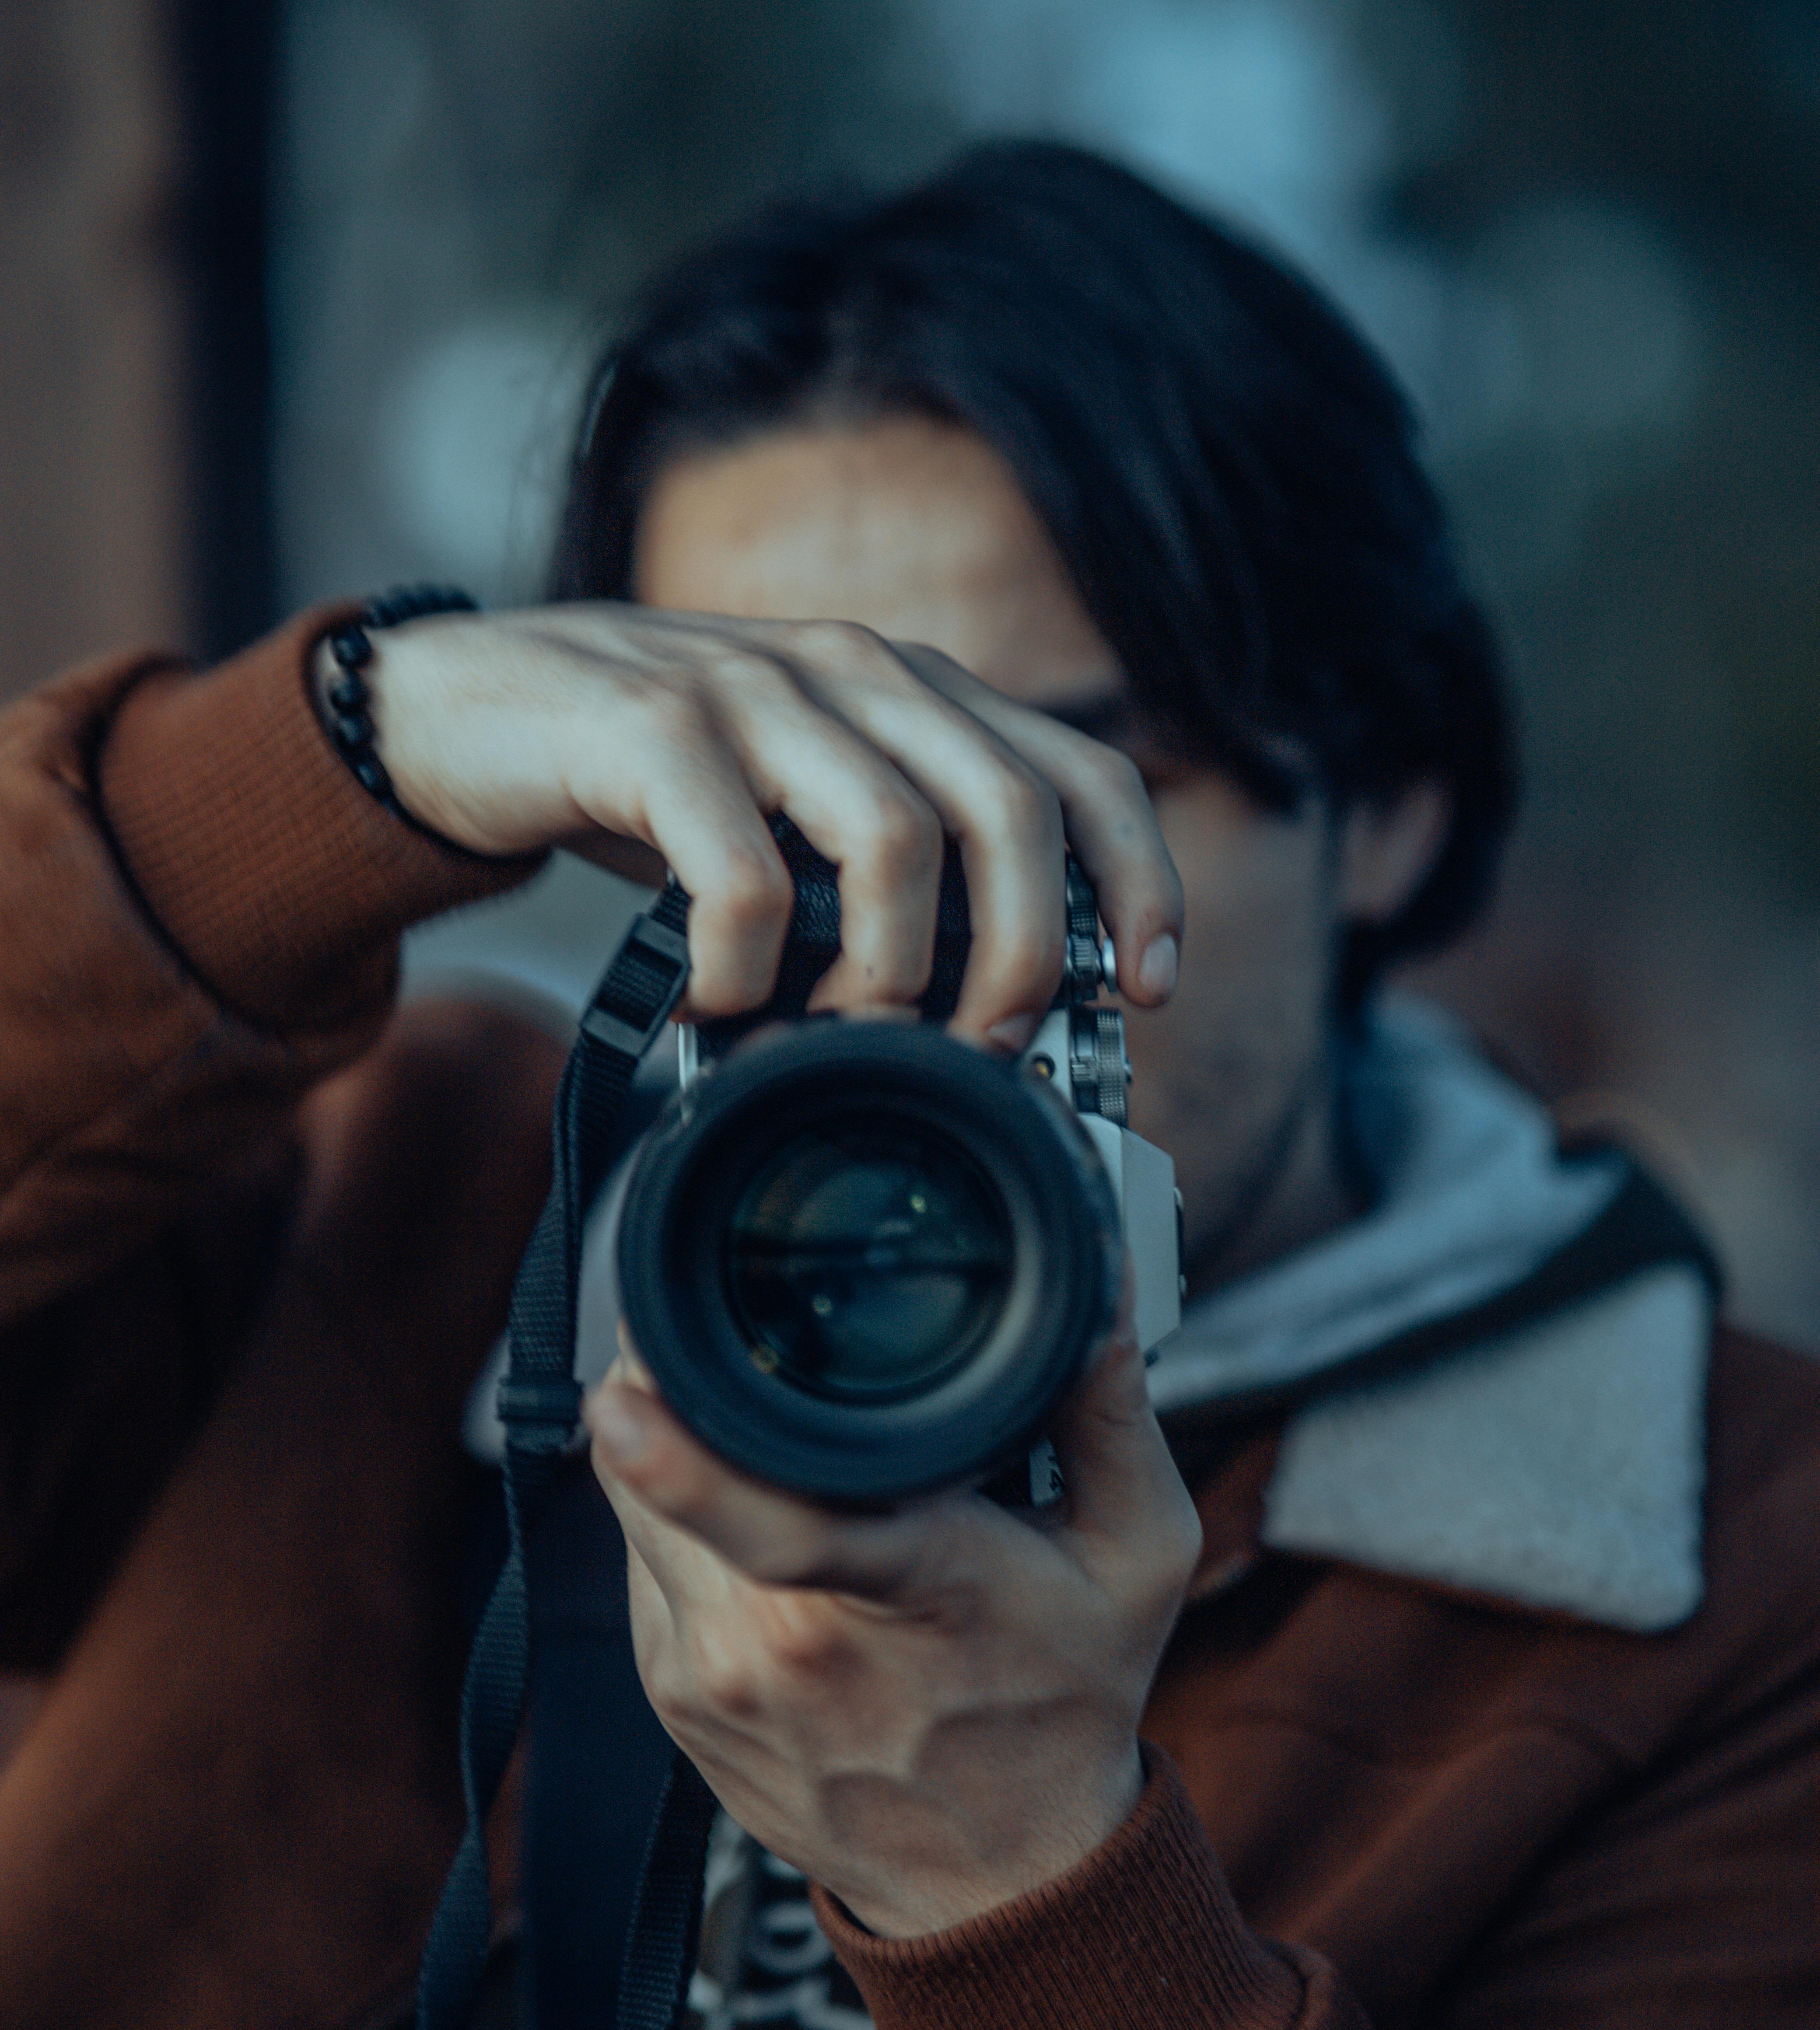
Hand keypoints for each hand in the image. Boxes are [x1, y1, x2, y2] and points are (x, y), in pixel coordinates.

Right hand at [320, 605, 1182, 1049]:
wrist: (469, 709)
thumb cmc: (657, 785)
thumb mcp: (798, 811)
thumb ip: (891, 873)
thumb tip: (987, 1009)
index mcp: (912, 694)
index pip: (1079, 769)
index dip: (1137, 881)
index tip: (1149, 990)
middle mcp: (853, 673)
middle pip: (1010, 810)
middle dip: (1025, 955)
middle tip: (983, 1046)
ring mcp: (753, 691)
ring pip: (895, 838)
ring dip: (889, 971)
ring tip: (841, 1031)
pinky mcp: (651, 727)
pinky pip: (742, 874)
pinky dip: (747, 969)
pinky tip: (721, 1005)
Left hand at [584, 1281, 1200, 1937]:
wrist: (1002, 1878)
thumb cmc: (1069, 1704)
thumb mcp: (1138, 1553)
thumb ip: (1109, 1409)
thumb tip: (1100, 1280)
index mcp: (902, 1590)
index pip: (772, 1525)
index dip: (682, 1457)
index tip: (623, 1391)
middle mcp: (785, 1641)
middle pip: (665, 1473)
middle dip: (679, 1382)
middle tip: (724, 1321)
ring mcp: (715, 1676)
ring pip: (635, 1506)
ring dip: (670, 1443)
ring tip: (741, 1409)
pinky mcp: (676, 1697)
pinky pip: (644, 1563)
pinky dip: (679, 1515)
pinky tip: (749, 1511)